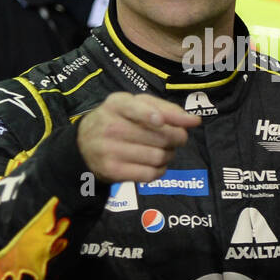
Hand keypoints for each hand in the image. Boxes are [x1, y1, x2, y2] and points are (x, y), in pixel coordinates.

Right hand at [75, 92, 198, 184]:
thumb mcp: (137, 105)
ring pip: (157, 156)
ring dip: (169, 156)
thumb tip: (194, 121)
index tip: (159, 121)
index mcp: (116, 104)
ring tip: (164, 152)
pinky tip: (155, 165)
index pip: (133, 108)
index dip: (149, 115)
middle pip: (159, 136)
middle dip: (176, 139)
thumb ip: (167, 109)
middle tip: (175, 139)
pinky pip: (149, 174)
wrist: (84, 144)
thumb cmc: (119, 119)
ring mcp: (109, 150)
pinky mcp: (112, 171)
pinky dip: (159, 170)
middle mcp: (109, 127)